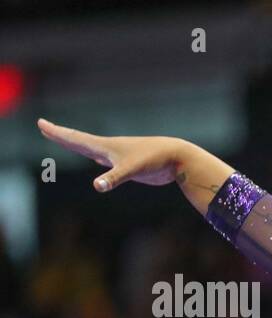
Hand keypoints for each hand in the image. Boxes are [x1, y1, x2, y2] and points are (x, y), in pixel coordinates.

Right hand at [36, 117, 186, 190]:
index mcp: (105, 146)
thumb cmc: (154, 160)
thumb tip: (97, 186)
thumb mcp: (132, 170)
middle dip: (60, 135)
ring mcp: (118, 157)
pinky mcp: (127, 166)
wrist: (176, 158)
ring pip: (91, 150)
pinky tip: (96, 159)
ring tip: (65, 140)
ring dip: (76, 145)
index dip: (57, 133)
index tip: (40, 123)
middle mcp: (108, 149)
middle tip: (44, 127)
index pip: (75, 139)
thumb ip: (113, 178)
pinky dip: (96, 159)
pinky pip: (105, 161)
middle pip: (78, 141)